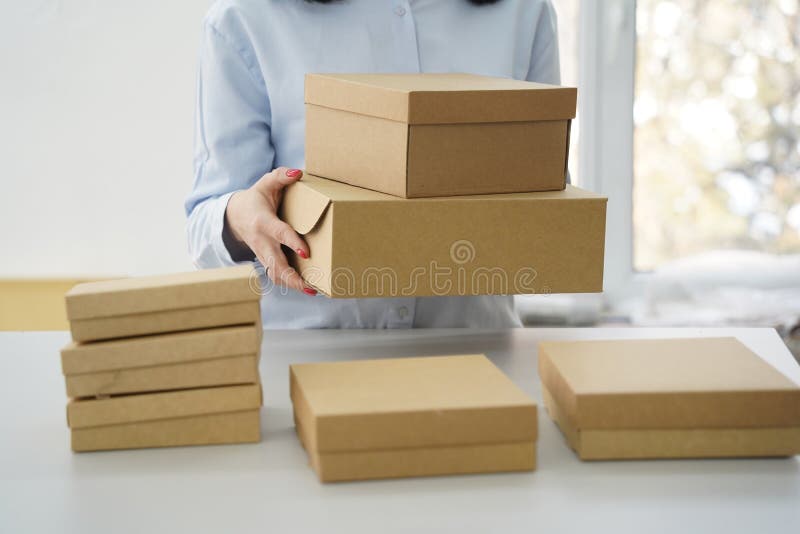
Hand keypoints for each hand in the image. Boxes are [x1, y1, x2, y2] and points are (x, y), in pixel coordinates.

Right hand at [225, 167, 316, 295]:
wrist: (234, 215)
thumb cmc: (256, 198)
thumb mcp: (265, 183)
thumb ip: (281, 176)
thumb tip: (298, 172)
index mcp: (263, 222)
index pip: (279, 234)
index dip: (292, 243)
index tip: (306, 252)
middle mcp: (261, 241)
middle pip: (276, 264)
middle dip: (292, 277)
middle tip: (310, 286)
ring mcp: (262, 253)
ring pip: (275, 274)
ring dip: (292, 284)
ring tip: (311, 290)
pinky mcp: (264, 260)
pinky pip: (275, 275)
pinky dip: (288, 283)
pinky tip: (305, 287)